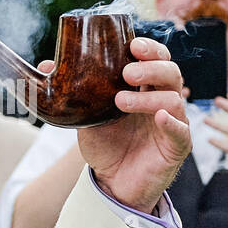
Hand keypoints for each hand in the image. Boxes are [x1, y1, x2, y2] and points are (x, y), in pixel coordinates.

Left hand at [75, 36, 190, 212]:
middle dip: (151, 67)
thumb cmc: (105, 145)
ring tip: (120, 102)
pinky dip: (171, 122)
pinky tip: (159, 118)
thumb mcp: (86, 115)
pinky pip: (182, 131)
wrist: (111, 182)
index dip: (151, 49)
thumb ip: (73, 91)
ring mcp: (172, 122)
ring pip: (173, 99)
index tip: (133, 45)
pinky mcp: (177, 147)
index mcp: (145, 88)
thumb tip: (46, 66)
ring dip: (147, 97)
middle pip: (171, 72)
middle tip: (127, 73)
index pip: (158, 59)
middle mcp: (162, 101)